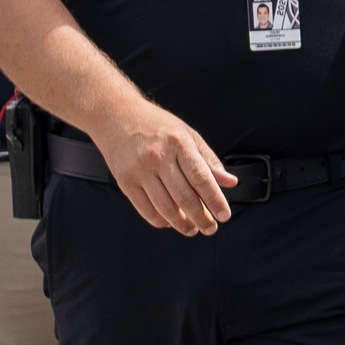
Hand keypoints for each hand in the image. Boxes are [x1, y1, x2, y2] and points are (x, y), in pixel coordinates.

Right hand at [99, 102, 240, 234]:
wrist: (115, 115)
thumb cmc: (154, 124)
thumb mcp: (187, 134)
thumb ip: (208, 159)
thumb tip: (229, 182)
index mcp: (178, 143)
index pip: (201, 178)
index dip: (215, 200)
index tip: (224, 215)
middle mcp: (158, 157)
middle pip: (184, 197)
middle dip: (201, 218)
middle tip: (210, 228)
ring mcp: (140, 170)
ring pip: (165, 207)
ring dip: (181, 224)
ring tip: (192, 229)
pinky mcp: (125, 181)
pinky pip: (145, 209)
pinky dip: (160, 220)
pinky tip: (169, 222)